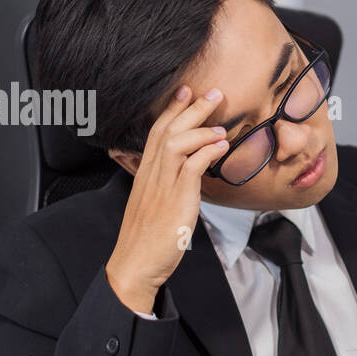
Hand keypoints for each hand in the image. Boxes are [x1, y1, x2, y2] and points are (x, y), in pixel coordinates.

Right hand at [105, 85, 228, 312]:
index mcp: (144, 175)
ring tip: (220, 122)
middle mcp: (151, 175)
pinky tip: (220, 147)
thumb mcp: (154, 206)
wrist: (136, 264)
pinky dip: (207, 152)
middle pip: (167, 130)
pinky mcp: (175, 199)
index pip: (156, 132)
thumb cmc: (147, 240)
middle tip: (212, 92)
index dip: (171, 110)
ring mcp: (162, 186)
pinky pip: (191, 167)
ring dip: (200, 128)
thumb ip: (166, 187)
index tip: (185, 92)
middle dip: (190, 108)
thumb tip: (185, 176)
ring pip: (177, 143)